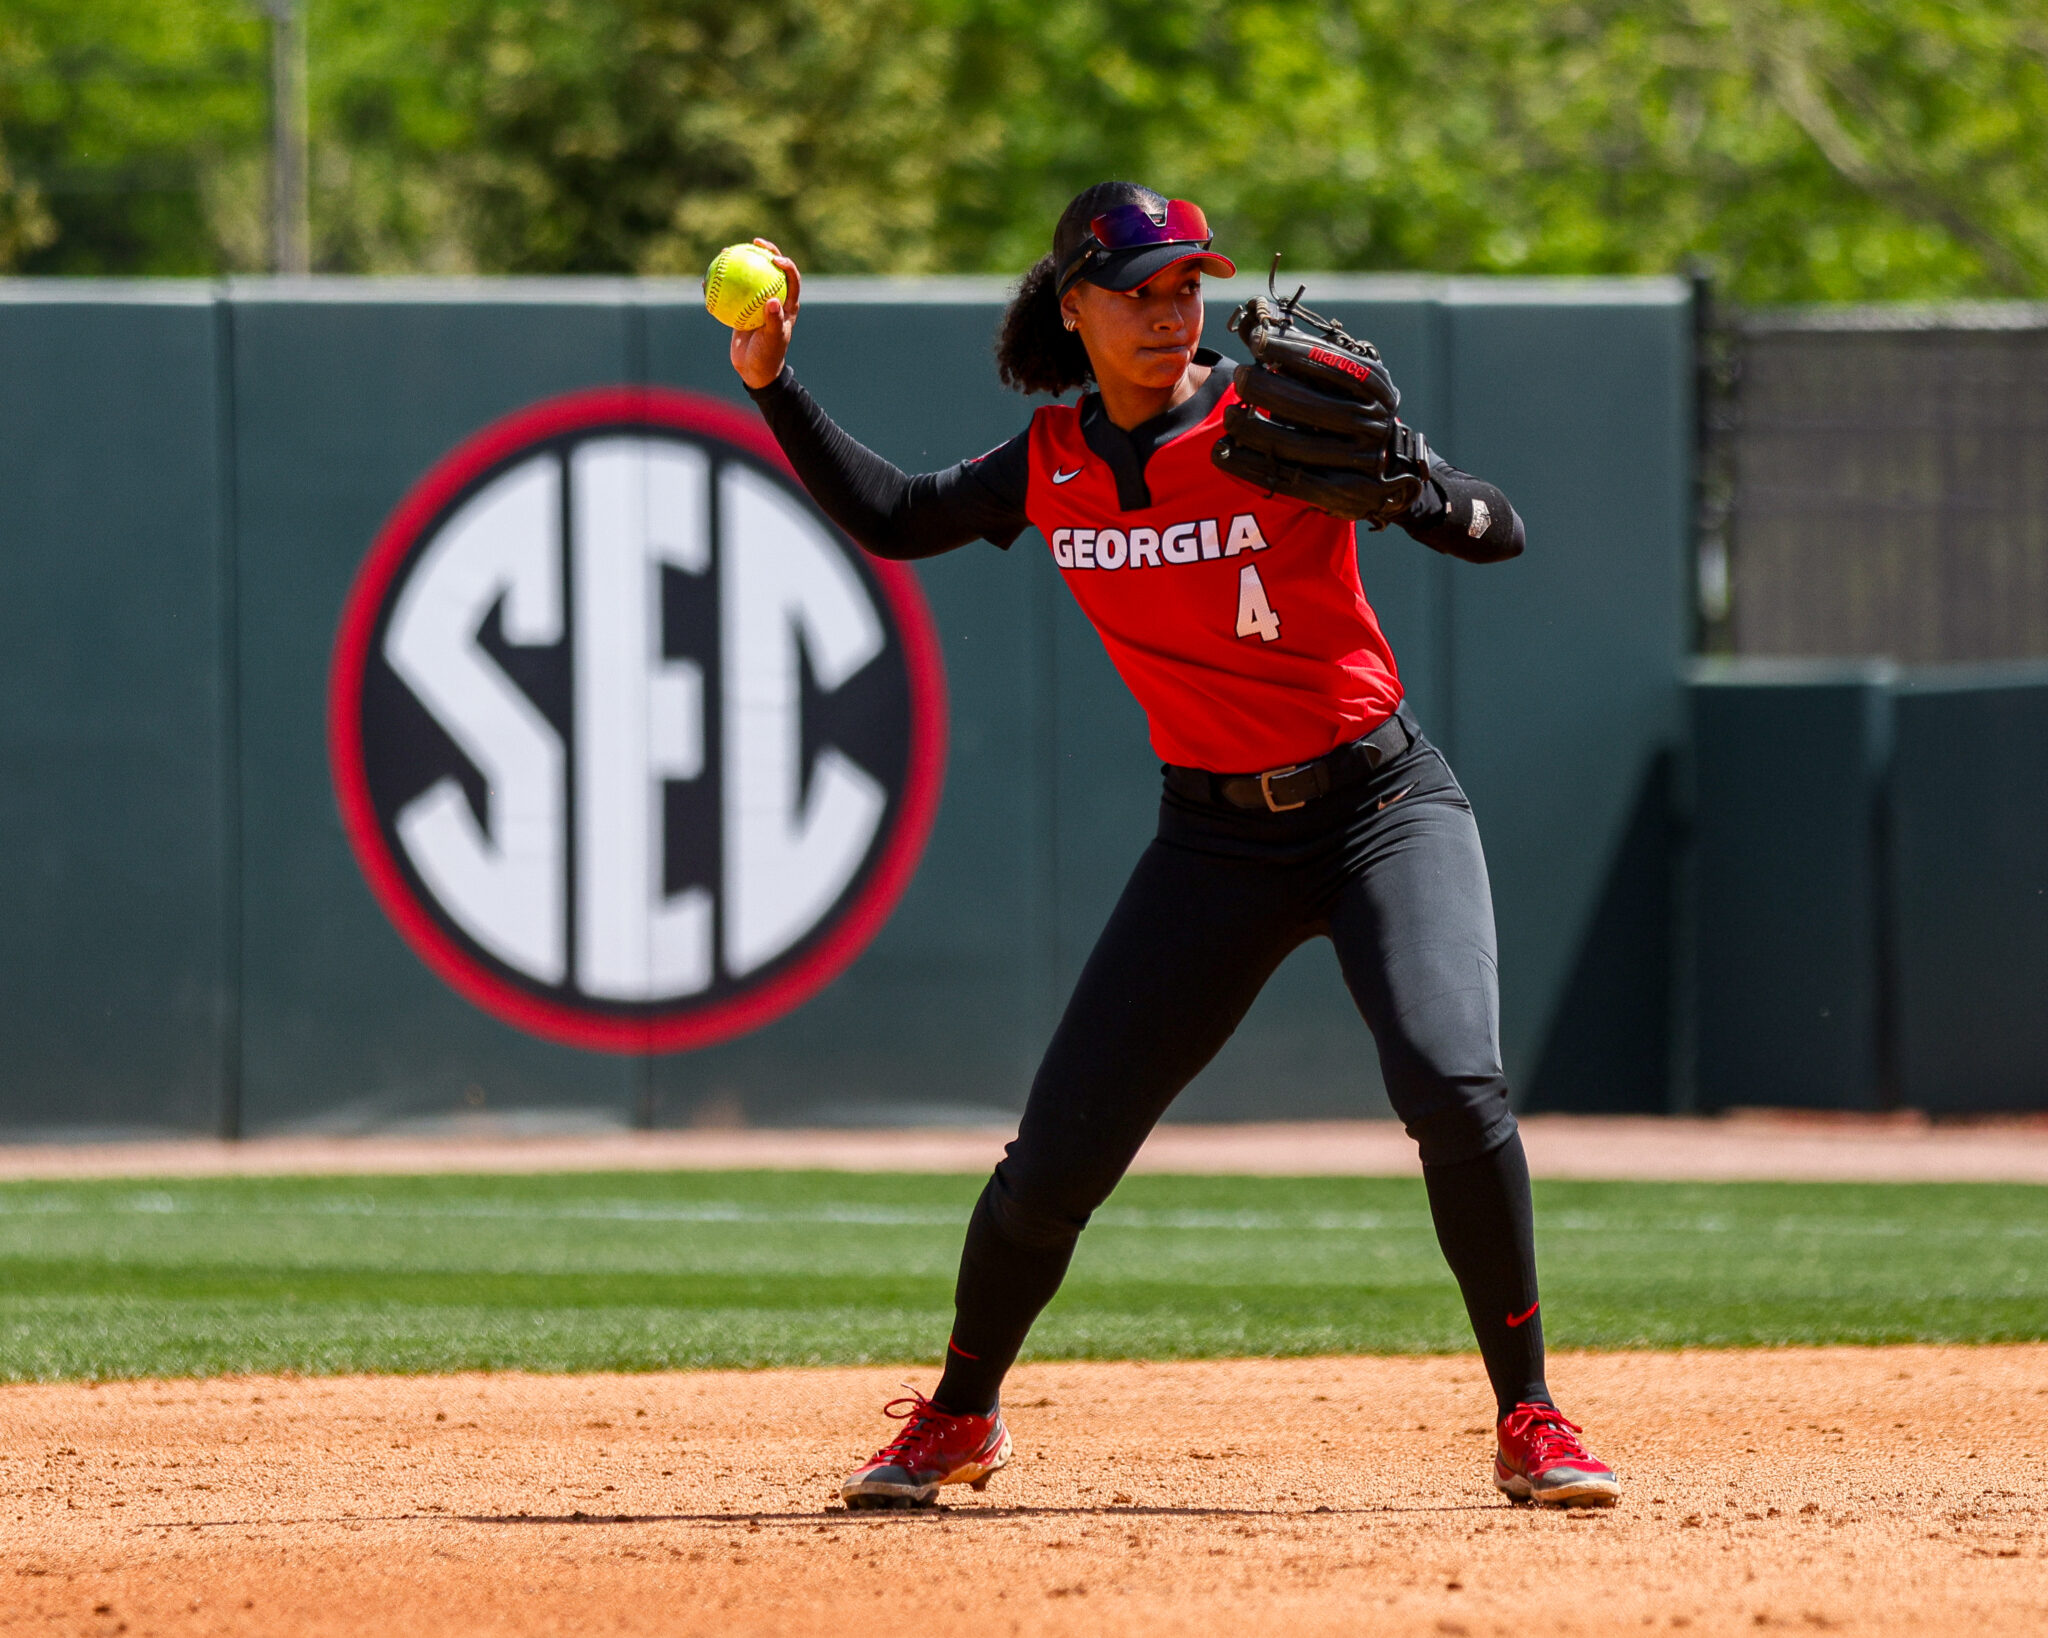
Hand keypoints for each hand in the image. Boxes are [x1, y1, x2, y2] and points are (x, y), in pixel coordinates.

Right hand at [731, 239, 800, 388]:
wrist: (754, 370)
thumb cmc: (768, 355)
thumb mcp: (772, 340)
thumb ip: (774, 321)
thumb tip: (772, 301)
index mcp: (788, 304)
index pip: (791, 278)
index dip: (786, 264)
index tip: (773, 258)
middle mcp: (773, 298)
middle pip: (771, 269)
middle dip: (765, 251)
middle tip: (753, 242)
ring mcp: (755, 302)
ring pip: (748, 277)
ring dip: (738, 262)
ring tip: (725, 251)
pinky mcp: (741, 309)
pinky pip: (729, 294)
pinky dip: (718, 287)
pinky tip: (705, 280)